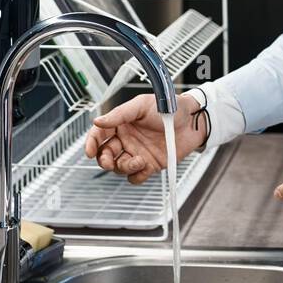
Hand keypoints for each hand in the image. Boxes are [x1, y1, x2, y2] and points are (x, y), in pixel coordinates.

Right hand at [84, 92, 206, 184]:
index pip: (99, 135)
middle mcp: (126, 140)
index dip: (91, 143)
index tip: (89, 151)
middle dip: (104, 160)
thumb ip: (119, 114)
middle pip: (105, 155)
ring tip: (139, 159)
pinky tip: (145, 166)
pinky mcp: (150, 165)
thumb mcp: (142, 105)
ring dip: (125, 167)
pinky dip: (137, 175)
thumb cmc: (169, 107)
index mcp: (121, 124)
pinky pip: (136, 177)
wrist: (192, 120)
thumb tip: (98, 121)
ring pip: (119, 167)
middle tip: (109, 161)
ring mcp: (137, 153)